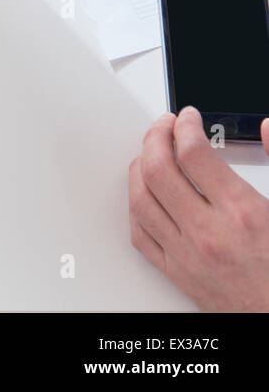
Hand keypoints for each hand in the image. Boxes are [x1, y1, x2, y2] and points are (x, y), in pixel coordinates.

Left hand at [128, 107, 268, 309]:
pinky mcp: (176, 274)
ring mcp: (187, 255)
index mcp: (242, 214)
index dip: (186, 125)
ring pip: (141, 200)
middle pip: (159, 171)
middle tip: (163, 127)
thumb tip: (266, 129)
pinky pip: (140, 234)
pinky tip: (143, 194)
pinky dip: (135, 207)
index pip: (195, 154)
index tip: (187, 117)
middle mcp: (208, 233)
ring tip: (149, 153)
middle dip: (155, 138)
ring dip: (139, 168)